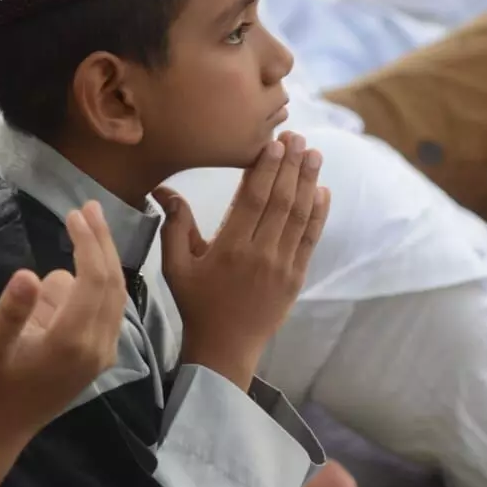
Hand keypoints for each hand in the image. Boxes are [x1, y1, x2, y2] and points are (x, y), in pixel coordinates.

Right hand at [0, 202, 126, 441]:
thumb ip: (10, 310)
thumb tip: (27, 273)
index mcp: (73, 342)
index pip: (94, 279)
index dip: (88, 242)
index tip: (75, 213)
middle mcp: (97, 347)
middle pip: (112, 282)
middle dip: (101, 243)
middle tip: (88, 208)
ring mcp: (102, 355)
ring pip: (110, 296)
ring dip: (87, 272)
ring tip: (36, 302)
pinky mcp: (97, 358)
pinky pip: (104, 312)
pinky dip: (89, 291)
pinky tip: (53, 300)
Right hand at [156, 133, 330, 391]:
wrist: (225, 348)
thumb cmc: (197, 304)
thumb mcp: (176, 267)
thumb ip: (174, 226)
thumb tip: (163, 189)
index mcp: (229, 249)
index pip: (253, 200)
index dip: (265, 169)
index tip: (274, 143)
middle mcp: (260, 254)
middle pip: (281, 202)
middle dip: (291, 166)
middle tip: (297, 138)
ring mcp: (282, 266)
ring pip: (300, 216)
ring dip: (309, 182)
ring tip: (313, 154)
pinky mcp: (296, 277)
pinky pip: (310, 239)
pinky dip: (318, 214)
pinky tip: (322, 191)